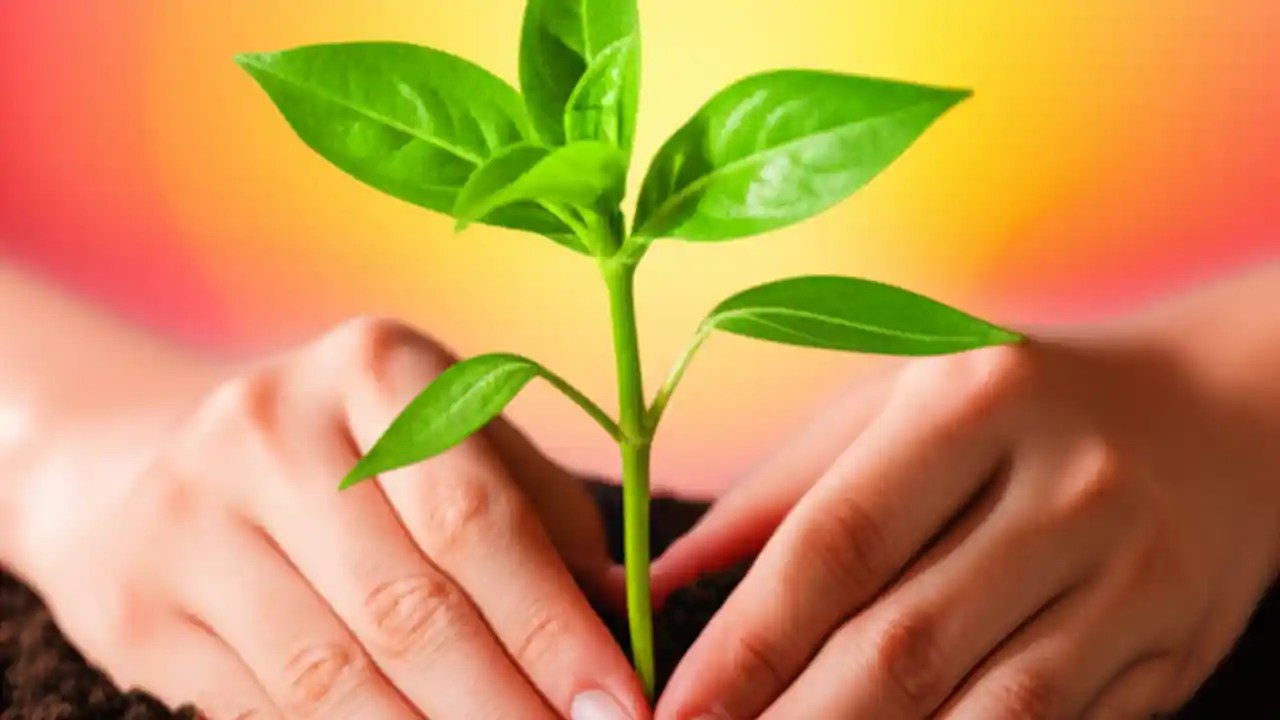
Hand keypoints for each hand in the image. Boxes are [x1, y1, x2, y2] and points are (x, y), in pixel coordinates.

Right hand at [3, 317, 645, 719]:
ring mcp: (187, 517)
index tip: (617, 706)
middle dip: (507, 704)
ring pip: (332, 676)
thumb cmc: (350, 455)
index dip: (553, 628)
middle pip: (408, 606)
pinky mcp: (136, 608)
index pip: (477, 517)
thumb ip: (538, 515)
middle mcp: (269, 427)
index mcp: (373, 368)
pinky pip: (263, 708)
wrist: (149, 461)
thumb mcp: (449, 440)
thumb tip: (617, 617)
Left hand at [655, 327, 1279, 717]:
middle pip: (906, 640)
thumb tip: (655, 580)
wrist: (1216, 412)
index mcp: (975, 399)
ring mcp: (1132, 574)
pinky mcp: (1174, 647)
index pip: (838, 540)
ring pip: (992, 707)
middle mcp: (1064, 485)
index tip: (678, 706)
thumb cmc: (1014, 408)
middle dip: (795, 718)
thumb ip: (778, 492)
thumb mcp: (895, 405)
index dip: (748, 639)